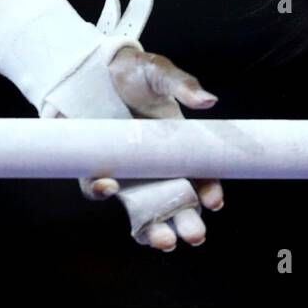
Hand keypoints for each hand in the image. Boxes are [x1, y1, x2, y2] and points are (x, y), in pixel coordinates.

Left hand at [84, 48, 223, 249]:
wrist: (93, 65)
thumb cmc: (135, 71)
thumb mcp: (161, 73)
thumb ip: (184, 85)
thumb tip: (208, 100)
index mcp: (177, 147)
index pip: (199, 178)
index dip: (209, 192)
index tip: (214, 201)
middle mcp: (153, 166)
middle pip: (175, 204)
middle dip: (187, 224)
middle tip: (195, 235)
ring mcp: (125, 170)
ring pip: (142, 210)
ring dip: (153, 230)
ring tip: (164, 241)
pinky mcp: (95, 165)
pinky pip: (98, 188)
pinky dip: (102, 191)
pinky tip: (110, 187)